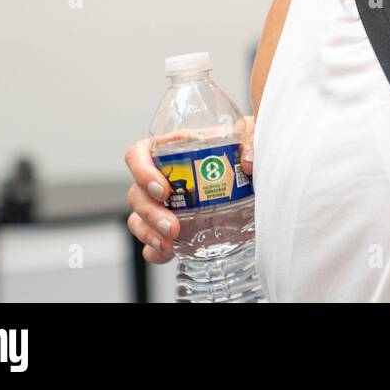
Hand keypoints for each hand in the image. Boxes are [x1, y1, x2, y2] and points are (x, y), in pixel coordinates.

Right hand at [124, 114, 255, 262]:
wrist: (253, 182)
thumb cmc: (241, 152)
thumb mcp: (248, 136)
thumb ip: (250, 140)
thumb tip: (248, 161)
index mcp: (174, 150)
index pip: (138, 155)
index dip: (141, 171)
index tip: (163, 190)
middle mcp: (162, 177)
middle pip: (137, 194)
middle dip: (151, 213)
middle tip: (173, 227)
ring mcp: (164, 205)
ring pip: (138, 219)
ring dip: (149, 234)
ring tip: (170, 243)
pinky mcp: (171, 228)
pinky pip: (150, 242)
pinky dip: (155, 250)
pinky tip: (168, 253)